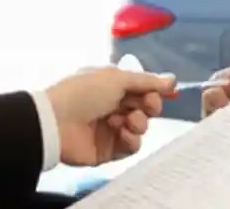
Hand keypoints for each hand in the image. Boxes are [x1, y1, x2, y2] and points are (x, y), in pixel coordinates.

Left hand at [45, 66, 176, 165]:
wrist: (56, 122)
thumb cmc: (85, 92)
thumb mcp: (117, 78)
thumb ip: (147, 81)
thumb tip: (173, 80)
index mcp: (112, 86)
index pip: (142, 89)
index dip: (153, 91)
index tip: (158, 92)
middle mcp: (113, 106)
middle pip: (145, 108)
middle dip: (149, 106)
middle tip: (145, 106)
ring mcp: (111, 129)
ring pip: (141, 128)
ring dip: (139, 123)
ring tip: (126, 121)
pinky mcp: (108, 150)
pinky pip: (131, 146)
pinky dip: (131, 139)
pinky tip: (121, 132)